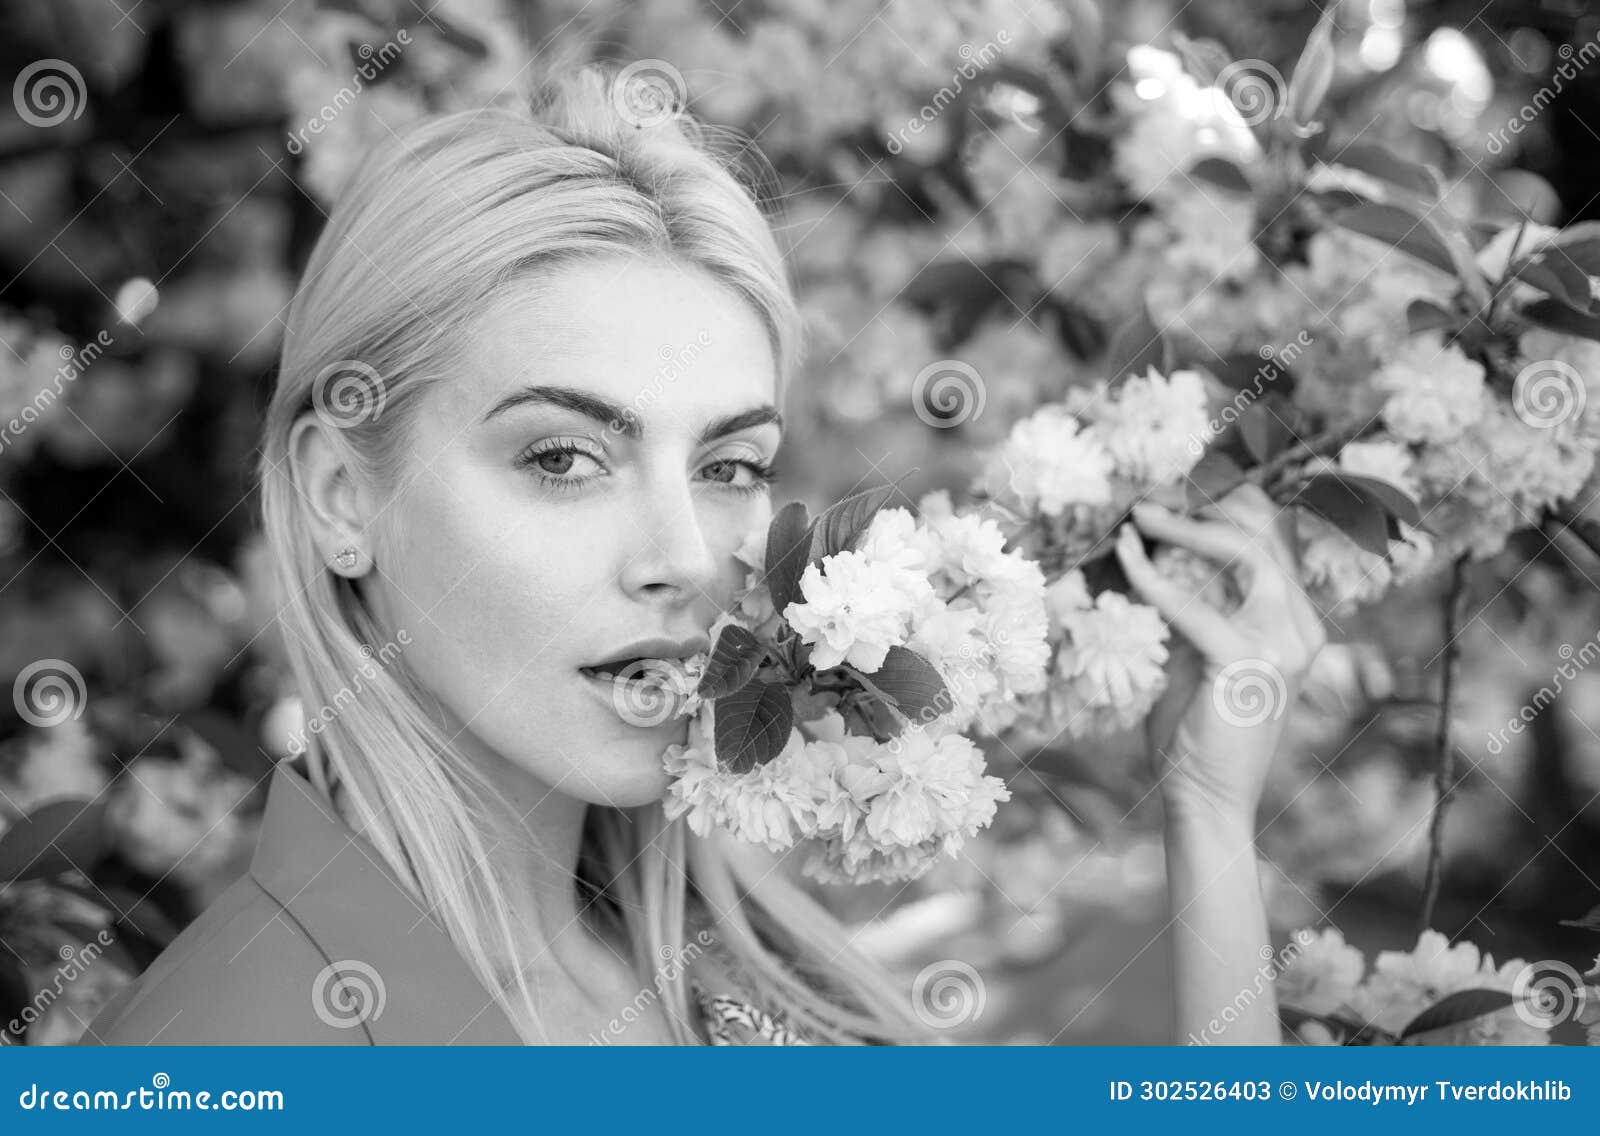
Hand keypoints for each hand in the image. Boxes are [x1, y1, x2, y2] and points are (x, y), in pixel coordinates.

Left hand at [1113, 483, 1326, 829]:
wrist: (1205, 796)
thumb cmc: (1197, 728)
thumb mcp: (1200, 651)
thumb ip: (1197, 605)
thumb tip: (1159, 551)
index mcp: (1296, 622)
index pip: (1274, 538)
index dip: (1228, 504)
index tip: (1176, 491)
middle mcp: (1300, 627)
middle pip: (1264, 531)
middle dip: (1206, 504)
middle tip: (1150, 500)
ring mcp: (1283, 643)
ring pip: (1241, 550)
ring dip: (1183, 526)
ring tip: (1139, 516)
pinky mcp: (1246, 660)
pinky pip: (1191, 602)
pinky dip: (1151, 577)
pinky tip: (1125, 558)